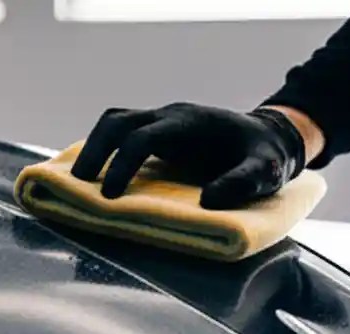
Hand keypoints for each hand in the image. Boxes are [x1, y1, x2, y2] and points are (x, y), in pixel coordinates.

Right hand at [70, 103, 309, 209]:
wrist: (269, 136)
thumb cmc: (265, 156)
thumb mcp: (265, 171)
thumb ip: (242, 183)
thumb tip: (208, 202)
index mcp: (191, 123)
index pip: (144, 135)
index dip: (123, 163)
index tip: (109, 195)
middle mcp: (171, 116)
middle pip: (119, 121)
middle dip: (95, 151)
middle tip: (80, 185)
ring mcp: (163, 122)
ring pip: (115, 121)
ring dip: (94, 148)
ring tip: (80, 182)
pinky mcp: (159, 133)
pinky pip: (122, 132)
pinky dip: (105, 149)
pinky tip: (96, 176)